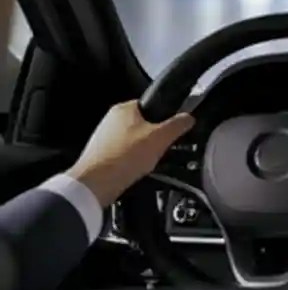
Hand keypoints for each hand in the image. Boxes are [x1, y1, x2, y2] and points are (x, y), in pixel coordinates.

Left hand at [67, 100, 194, 206]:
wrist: (96, 184)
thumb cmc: (123, 158)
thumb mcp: (161, 137)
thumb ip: (178, 124)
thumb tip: (188, 118)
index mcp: (124, 109)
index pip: (152, 105)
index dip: (166, 118)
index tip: (172, 131)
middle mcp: (111, 120)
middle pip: (145, 125)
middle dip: (155, 139)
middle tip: (161, 149)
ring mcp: (105, 138)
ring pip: (135, 142)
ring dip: (144, 152)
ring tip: (147, 162)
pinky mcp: (102, 155)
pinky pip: (125, 155)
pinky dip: (133, 162)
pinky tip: (135, 170)